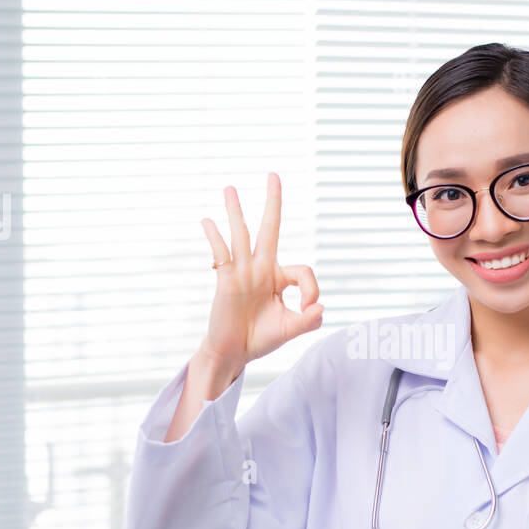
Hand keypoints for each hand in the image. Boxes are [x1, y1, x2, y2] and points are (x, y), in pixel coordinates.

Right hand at [199, 173, 322, 370]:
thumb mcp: (291, 330)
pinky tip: (207, 221)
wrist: (234, 353)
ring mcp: (242, 273)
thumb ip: (310, 320)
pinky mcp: (225, 281)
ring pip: (241, 236)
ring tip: (229, 188)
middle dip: (273, 203)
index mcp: (279, 279)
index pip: (302, 270)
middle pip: (269, 229)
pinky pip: (221, 254)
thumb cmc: (260, 338)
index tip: (310, 307)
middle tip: (274, 175)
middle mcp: (261, 269)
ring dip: (236, 211)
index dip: (312, 288)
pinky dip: (214, 237)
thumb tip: (321, 306)